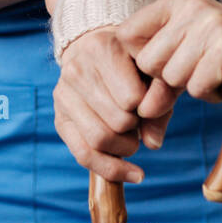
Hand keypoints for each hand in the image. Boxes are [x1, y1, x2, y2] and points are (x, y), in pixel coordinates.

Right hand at [53, 26, 181, 183]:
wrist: (95, 50)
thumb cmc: (132, 60)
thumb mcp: (152, 68)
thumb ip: (161, 97)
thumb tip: (152, 144)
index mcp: (101, 49)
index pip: (132, 98)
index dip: (149, 107)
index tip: (152, 102)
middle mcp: (77, 70)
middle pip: (117, 121)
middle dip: (137, 128)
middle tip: (142, 119)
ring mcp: (63, 96)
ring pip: (99, 140)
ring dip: (126, 147)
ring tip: (134, 136)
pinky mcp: (59, 119)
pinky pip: (84, 155)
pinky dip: (112, 170)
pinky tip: (134, 174)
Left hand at [117, 0, 221, 109]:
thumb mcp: (187, 57)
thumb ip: (158, 80)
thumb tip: (141, 111)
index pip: (126, 34)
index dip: (139, 61)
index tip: (163, 66)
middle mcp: (192, 4)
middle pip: (147, 61)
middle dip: (167, 78)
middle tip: (196, 69)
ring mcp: (211, 24)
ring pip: (170, 76)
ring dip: (192, 85)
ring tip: (214, 71)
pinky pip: (196, 87)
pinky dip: (210, 93)